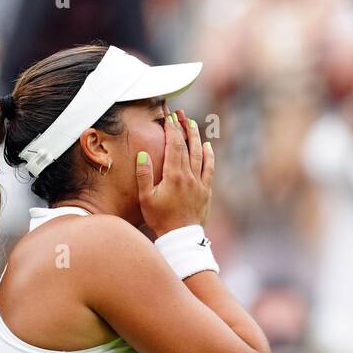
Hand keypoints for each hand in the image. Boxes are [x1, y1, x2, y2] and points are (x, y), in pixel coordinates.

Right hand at [135, 109, 213, 236]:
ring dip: (196, 137)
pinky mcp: (206, 191)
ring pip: (200, 154)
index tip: (169, 117)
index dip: (172, 129)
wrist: (181, 238)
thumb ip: (144, 175)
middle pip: (187, 146)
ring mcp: (199, 183)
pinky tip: (207, 146)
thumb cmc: (160, 219)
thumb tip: (143, 154)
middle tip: (180, 114)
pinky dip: (209, 156)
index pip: (174, 146)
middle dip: (183, 127)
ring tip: (192, 123)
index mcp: (174, 175)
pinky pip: (209, 169)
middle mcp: (189, 176)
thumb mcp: (146, 199)